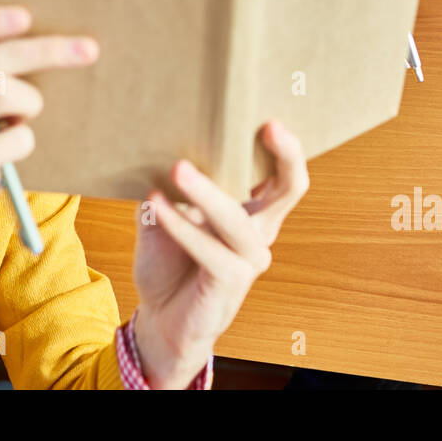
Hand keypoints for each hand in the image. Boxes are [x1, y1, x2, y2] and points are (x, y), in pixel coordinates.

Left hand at [131, 120, 309, 387]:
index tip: (270, 120)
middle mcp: (259, 231)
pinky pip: (209, 249)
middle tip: (267, 125)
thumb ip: (166, 190)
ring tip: (178, 168)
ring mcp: (249, 258)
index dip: (286, 149)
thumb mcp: (162, 216)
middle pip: (288, 189)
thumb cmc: (168, 264)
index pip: (282, 175)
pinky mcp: (231, 281)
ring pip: (236, 218)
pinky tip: (156, 206)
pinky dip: (180, 226)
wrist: (161, 320)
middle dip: (285, 156)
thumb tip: (153, 154)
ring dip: (206, 192)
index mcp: (252, 211)